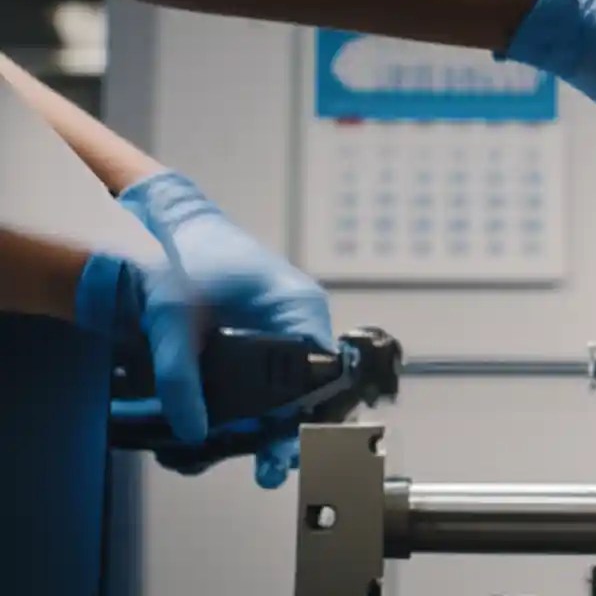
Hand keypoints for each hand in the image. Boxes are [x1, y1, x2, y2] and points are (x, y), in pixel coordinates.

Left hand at [77, 171, 331, 487]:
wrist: (168, 228)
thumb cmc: (186, 255)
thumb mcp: (172, 317)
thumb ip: (180, 376)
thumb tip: (194, 430)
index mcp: (297, 306)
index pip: (323, 369)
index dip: (310, 412)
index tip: (291, 446)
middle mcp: (298, 323)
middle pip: (308, 389)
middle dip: (289, 435)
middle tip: (272, 471)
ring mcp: (281, 334)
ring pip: (285, 393)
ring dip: (265, 430)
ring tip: (251, 465)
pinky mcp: (259, 345)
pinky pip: (265, 385)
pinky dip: (248, 413)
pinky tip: (220, 438)